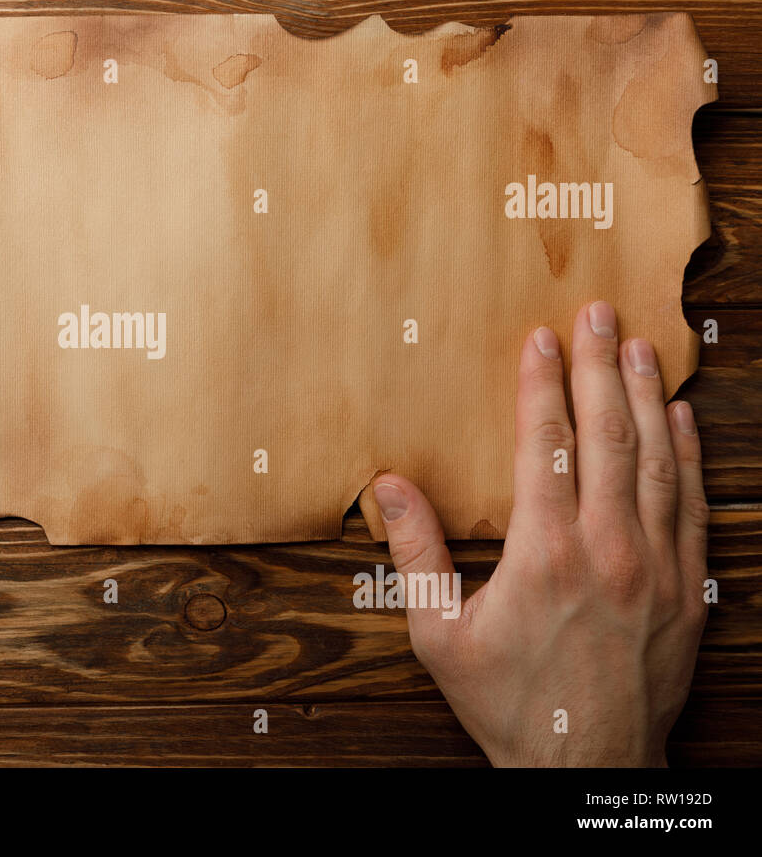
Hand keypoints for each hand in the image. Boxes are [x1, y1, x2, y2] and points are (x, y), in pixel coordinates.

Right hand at [375, 300, 708, 766]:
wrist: (585, 767)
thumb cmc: (507, 701)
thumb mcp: (438, 635)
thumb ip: (416, 556)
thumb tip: (388, 486)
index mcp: (545, 554)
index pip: (545, 445)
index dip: (541, 384)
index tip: (540, 337)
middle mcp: (608, 549)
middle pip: (606, 437)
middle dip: (599, 367)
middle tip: (599, 313)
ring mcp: (657, 568)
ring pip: (656, 462)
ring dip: (646, 398)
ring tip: (639, 347)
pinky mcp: (687, 590)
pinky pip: (692, 507)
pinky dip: (687, 458)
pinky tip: (680, 421)